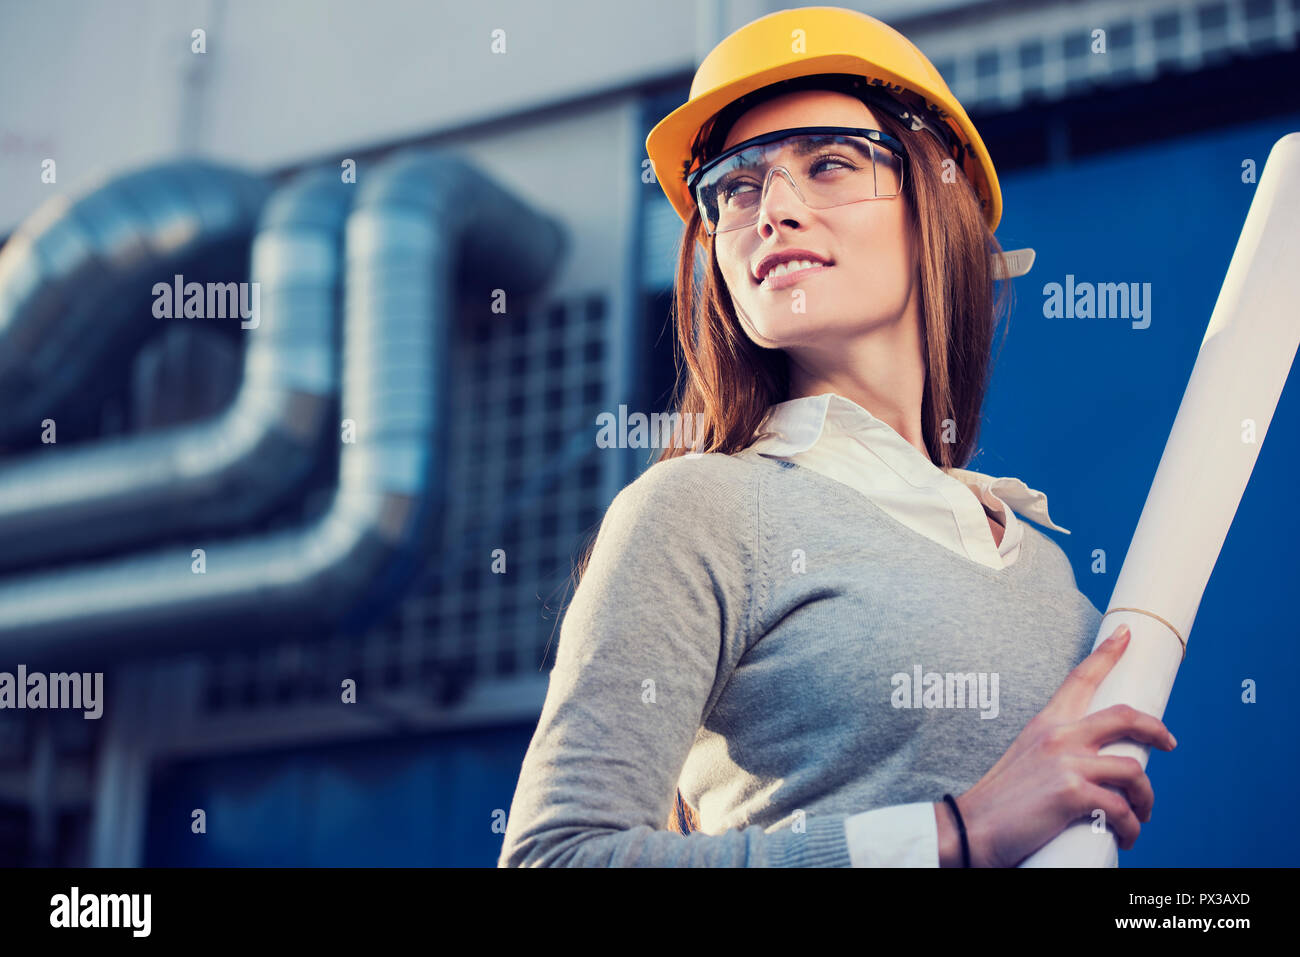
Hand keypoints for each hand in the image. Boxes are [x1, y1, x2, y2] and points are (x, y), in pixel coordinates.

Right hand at [937, 624, 1177, 866]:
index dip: (1106, 653)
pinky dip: (1130, 828)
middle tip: (1168, 743)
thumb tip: (1096, 768)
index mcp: (1045, 724)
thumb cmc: (1000, 802)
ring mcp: (1066, 762)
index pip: (1079, 679)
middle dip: (1156, 729)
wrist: (971, 828)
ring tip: (1140, 815)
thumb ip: (1059, 755)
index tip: (1126, 634)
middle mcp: (1058, 735)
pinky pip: (1122, 809)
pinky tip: (1126, 837)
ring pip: (1133, 770)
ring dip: (1145, 798)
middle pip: (1124, 716)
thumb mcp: (1027, 761)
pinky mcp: (1073, 793)